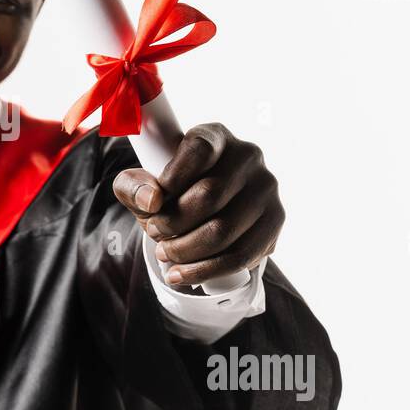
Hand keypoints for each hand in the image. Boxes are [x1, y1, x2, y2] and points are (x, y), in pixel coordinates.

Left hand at [112, 123, 283, 287]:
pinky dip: (205, 271)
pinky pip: (241, 255)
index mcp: (215, 136)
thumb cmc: (170, 193)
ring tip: (165, 254)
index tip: (154, 202)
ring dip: (186, 250)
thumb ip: (132, 185)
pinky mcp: (276, 219)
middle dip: (173, 222)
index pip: (199, 150)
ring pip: (224, 230)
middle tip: (154, 232)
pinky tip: (180, 274)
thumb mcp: (142, 185)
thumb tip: (151, 199)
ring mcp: (266, 187)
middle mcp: (248, 155)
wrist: (203, 213)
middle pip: (209, 194)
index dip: (173, 178)